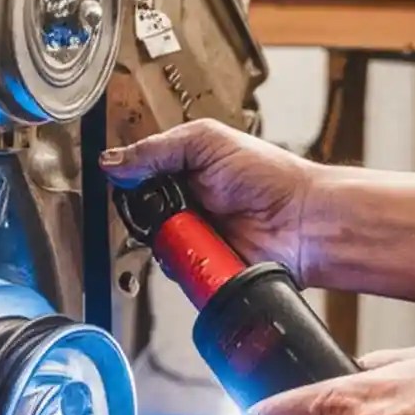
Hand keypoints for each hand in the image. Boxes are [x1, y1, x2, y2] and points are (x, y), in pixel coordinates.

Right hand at [99, 119, 316, 278]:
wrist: (302, 220)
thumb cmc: (268, 175)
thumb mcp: (206, 142)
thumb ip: (156, 150)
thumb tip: (112, 161)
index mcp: (182, 169)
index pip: (137, 177)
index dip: (128, 182)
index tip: (126, 183)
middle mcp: (184, 204)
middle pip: (140, 215)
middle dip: (146, 215)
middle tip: (167, 207)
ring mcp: (193, 237)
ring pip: (154, 246)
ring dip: (166, 239)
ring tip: (190, 227)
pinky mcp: (202, 266)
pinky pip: (174, 271)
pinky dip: (180, 264)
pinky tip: (196, 250)